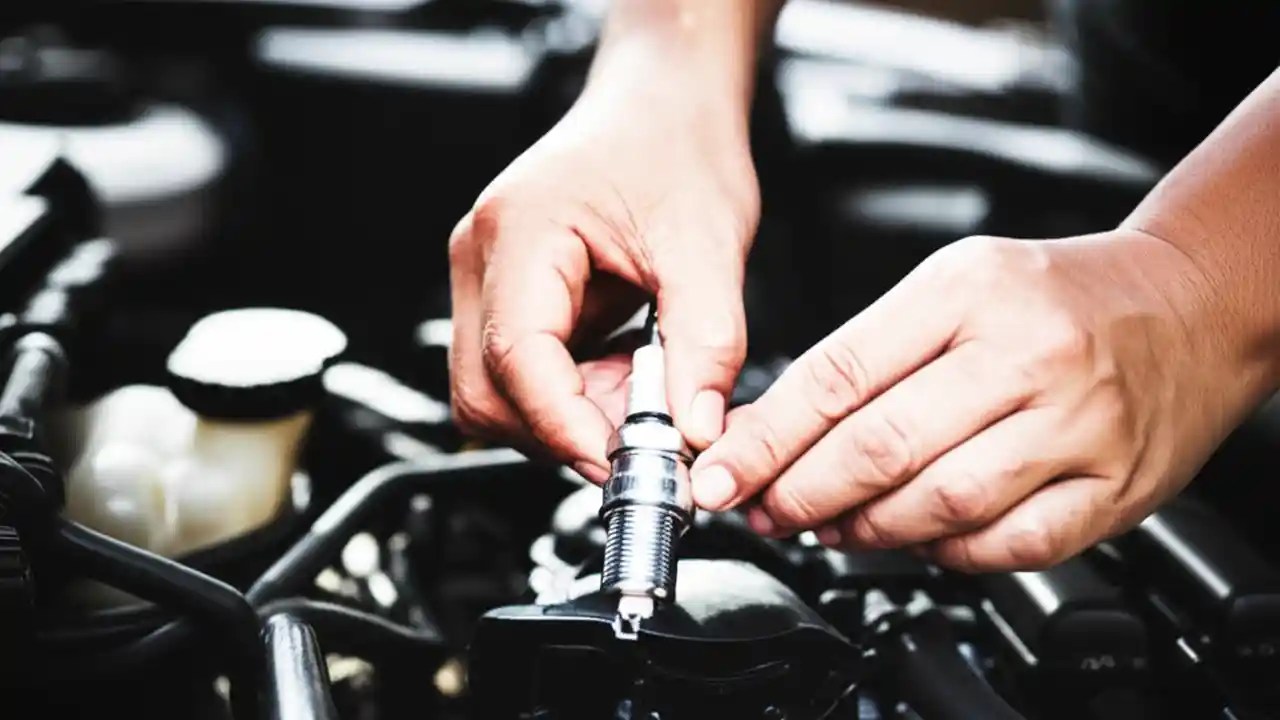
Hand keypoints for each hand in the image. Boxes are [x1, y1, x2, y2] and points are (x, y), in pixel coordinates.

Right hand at [448, 81, 758, 480]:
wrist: (663, 107)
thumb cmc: (675, 147)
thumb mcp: (710, 243)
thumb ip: (707, 344)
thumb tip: (695, 431)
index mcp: (521, 230)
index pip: (516, 356)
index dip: (564, 423)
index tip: (620, 460)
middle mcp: (484, 257)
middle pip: (487, 391)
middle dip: (565, 429)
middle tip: (645, 427)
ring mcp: (489, 280)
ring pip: (499, 395)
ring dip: (572, 415)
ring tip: (645, 383)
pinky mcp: (508, 299)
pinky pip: (522, 377)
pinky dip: (576, 395)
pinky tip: (626, 367)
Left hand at [690, 230, 1272, 570]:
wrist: (1187, 304)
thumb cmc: (1055, 296)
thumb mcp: (953, 286)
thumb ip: (868, 354)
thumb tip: (774, 429)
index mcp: (968, 290)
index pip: (840, 373)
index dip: (766, 436)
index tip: (722, 471)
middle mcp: (1024, 355)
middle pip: (881, 446)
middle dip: (799, 491)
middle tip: (762, 510)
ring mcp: (1075, 425)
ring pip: (941, 503)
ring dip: (864, 528)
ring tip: (827, 526)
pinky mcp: (1112, 486)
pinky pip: (1010, 544)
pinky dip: (947, 553)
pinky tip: (915, 540)